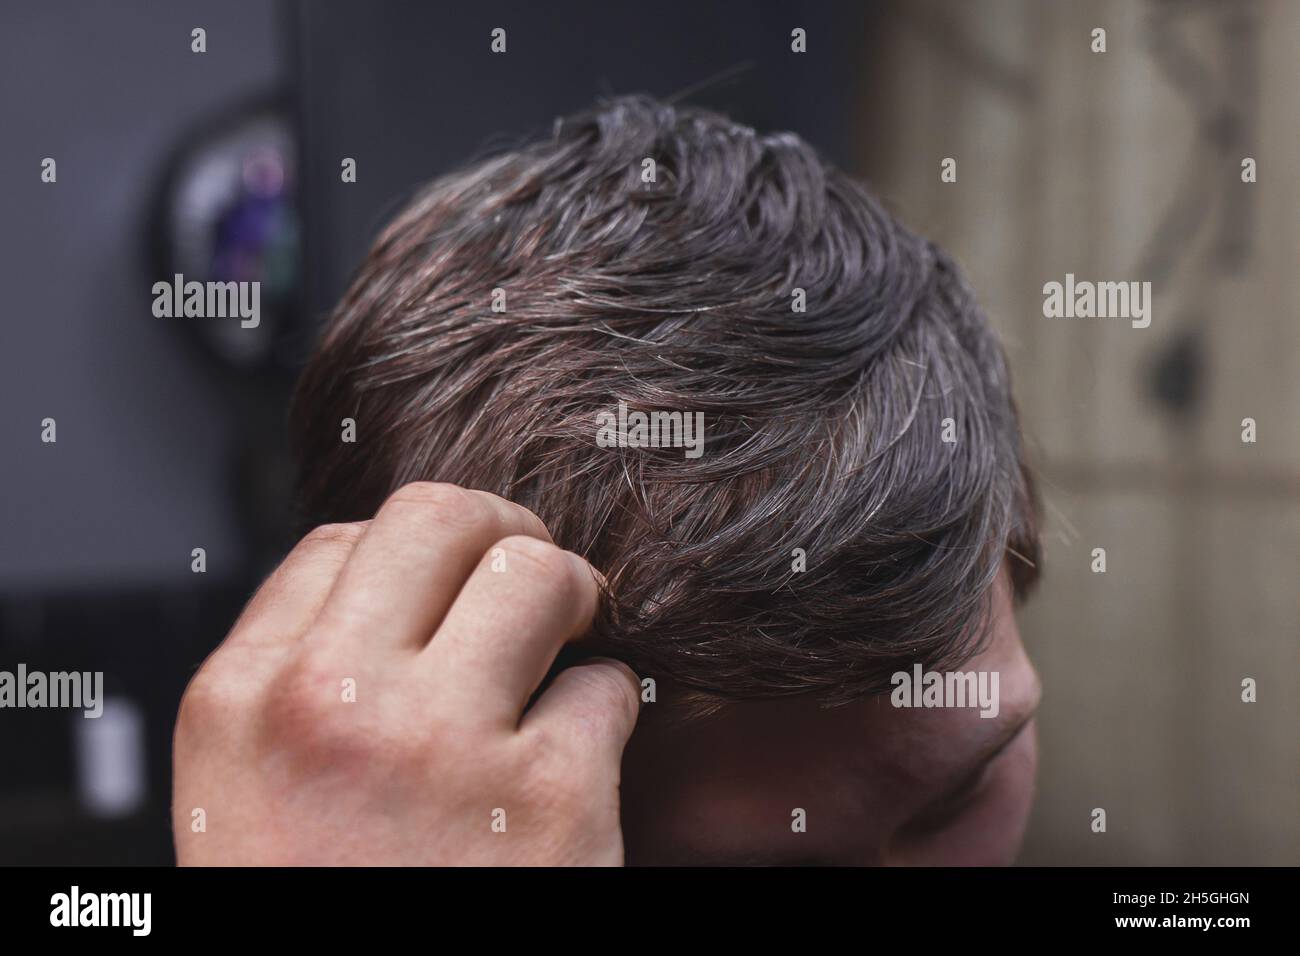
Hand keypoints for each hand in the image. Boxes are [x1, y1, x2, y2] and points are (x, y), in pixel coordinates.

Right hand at [172, 482, 640, 864]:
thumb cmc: (321, 901)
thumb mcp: (254, 795)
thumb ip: (302, 683)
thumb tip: (399, 582)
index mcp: (238, 703)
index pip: (339, 542)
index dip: (412, 551)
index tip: (450, 580)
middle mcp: (330, 707)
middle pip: (439, 518)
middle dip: (503, 532)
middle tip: (532, 576)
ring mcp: (441, 748)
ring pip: (537, 574)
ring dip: (570, 602)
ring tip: (570, 647)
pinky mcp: (550, 801)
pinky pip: (609, 689)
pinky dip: (610, 714)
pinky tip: (579, 763)